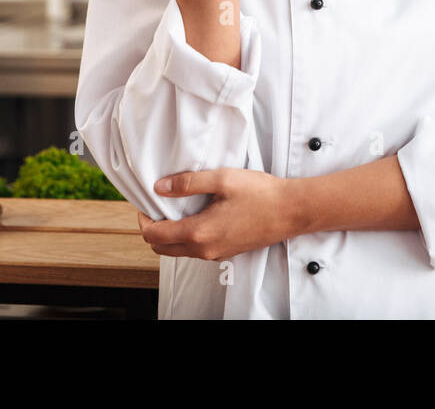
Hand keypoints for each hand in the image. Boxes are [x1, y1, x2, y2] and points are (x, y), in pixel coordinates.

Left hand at [137, 168, 303, 261]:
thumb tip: (160, 187)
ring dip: (170, 234)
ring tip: (177, 208)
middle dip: (153, 229)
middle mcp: (204, 249)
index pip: (154, 235)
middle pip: (162, 249)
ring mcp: (216, 254)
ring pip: (179, 251)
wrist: (291, 211)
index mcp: (199, 233)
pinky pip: (197, 250)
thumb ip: (187, 183)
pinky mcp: (226, 252)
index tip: (146, 203)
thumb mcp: (222, 179)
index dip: (143, 220)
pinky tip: (198, 215)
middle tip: (157, 207)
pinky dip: (188, 237)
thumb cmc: (261, 194)